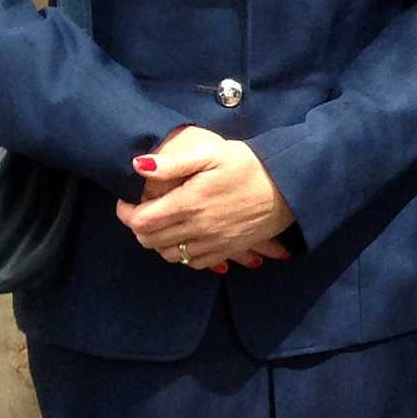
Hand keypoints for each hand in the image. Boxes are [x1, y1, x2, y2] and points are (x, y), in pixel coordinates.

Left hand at [118, 127, 294, 271]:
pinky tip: (185, 238)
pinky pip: (194, 263)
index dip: (126, 213)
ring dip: (158, 242)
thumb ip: (173, 163)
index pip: (141, 220)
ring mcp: (213, 243)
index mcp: (189, 203)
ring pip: (169, 254)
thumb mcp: (211, 154)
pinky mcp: (228, 250)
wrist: (290, 188)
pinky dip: (182, 254)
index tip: (127, 201)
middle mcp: (198, 228)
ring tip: (162, 224)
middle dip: (139, 227)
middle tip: (142, 211)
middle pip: (150, 240)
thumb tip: (138, 166)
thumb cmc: (251, 166)